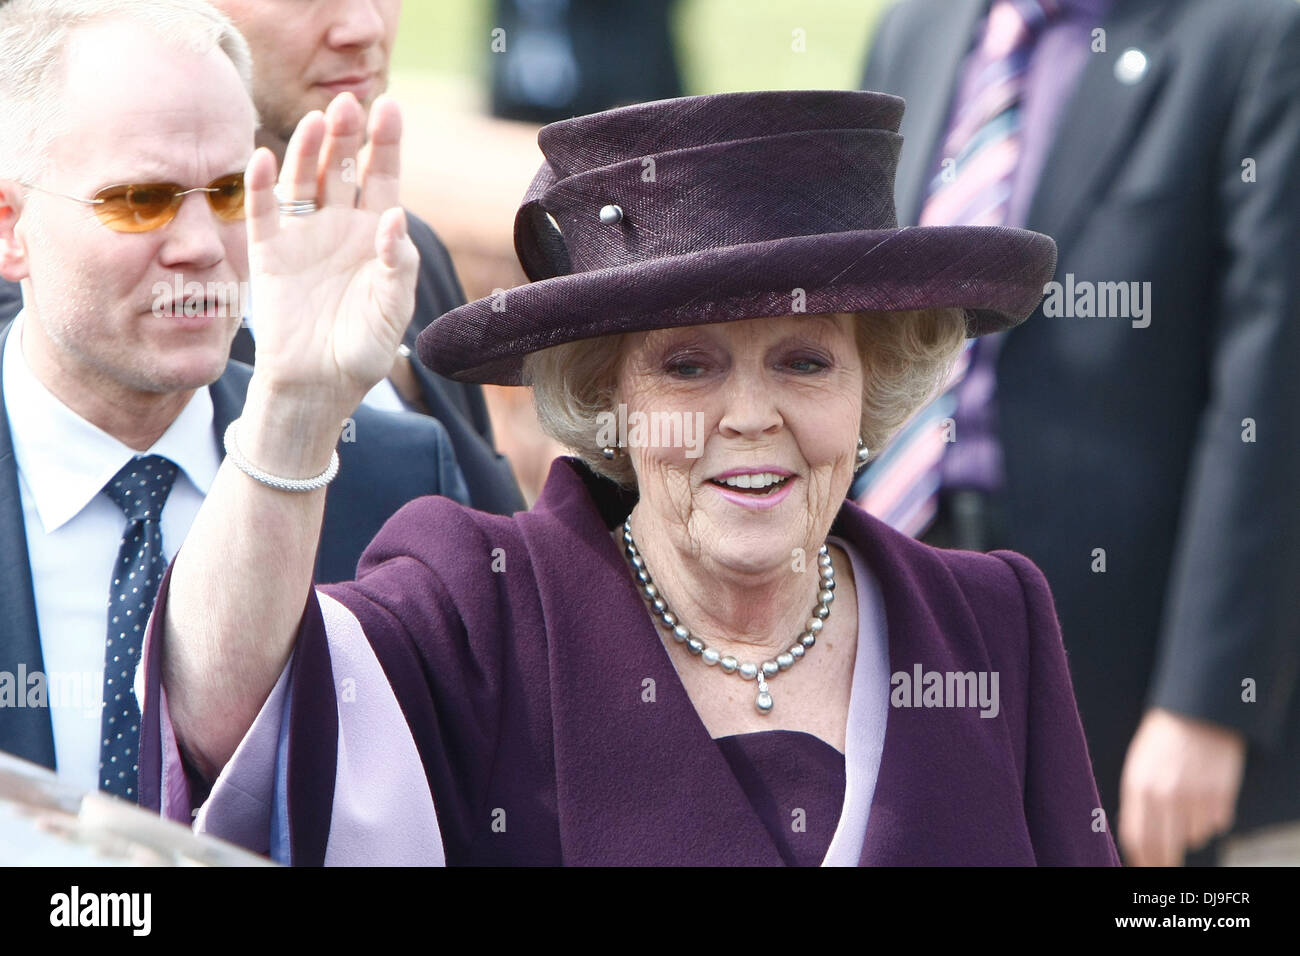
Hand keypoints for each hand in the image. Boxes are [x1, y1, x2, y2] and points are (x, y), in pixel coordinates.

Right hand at [244, 92, 418, 414]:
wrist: (318, 386)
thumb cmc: (362, 350)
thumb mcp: (392, 310)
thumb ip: (399, 265)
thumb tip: (397, 217)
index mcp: (376, 235)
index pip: (383, 177)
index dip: (386, 143)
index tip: (390, 107)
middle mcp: (339, 226)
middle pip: (342, 168)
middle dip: (348, 135)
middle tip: (350, 103)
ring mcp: (303, 236)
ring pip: (303, 179)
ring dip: (308, 149)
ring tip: (317, 120)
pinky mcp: (268, 254)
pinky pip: (262, 212)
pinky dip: (258, 184)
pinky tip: (261, 156)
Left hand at [1117, 707, 1246, 865]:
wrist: (1198, 712)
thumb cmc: (1162, 740)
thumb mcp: (1138, 766)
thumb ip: (1136, 801)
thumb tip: (1136, 840)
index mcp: (1138, 785)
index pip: (1136, 838)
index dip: (1141, 859)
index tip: (1145, 866)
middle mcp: (1165, 795)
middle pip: (1164, 848)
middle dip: (1165, 862)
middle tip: (1167, 866)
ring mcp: (1195, 797)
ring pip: (1193, 838)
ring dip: (1190, 830)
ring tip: (1188, 802)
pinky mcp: (1222, 796)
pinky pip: (1216, 825)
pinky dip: (1212, 817)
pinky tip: (1206, 795)